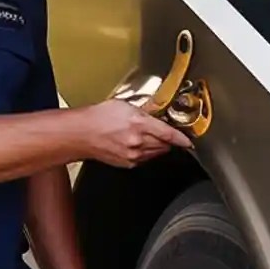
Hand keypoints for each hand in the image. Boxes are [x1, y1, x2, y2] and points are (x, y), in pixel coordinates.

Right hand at [77, 100, 193, 167]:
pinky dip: (146, 153)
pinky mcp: (128, 164)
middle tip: (162, 132)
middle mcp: (138, 141)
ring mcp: (133, 155)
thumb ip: (143, 110)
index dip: (182, 139)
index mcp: (139, 124)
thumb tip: (156, 112)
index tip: (189, 141)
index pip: (169, 134)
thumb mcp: (124, 104)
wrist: (81, 133)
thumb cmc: (97, 117)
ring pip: (156, 153)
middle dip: (167, 139)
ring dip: (157, 146)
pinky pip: (144, 159)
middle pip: (164, 145)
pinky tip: (136, 144)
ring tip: (146, 136)